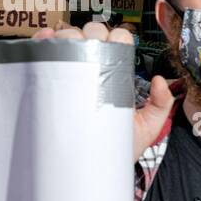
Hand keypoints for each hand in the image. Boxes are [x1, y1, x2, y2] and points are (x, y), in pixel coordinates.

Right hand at [33, 20, 175, 161]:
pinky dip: (41, 40)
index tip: (114, 48)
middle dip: (90, 34)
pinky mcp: (48, 80)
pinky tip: (46, 42)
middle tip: (91, 54)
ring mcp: (69, 71)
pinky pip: (40, 52)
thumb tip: (159, 80)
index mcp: (116, 71)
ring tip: (69, 53)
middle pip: (89, 33)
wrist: (92, 167)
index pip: (115, 39)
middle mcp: (92, 66)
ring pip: (65, 38)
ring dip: (67, 36)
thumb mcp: (147, 127)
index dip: (115, 36)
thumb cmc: (119, 145)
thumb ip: (160, 104)